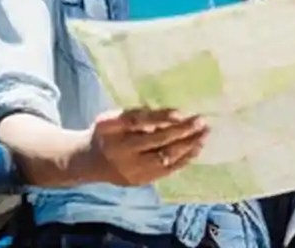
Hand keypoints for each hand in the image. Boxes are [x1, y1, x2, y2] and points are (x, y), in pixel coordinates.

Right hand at [83, 108, 207, 185]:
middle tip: (201, 122)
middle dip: (182, 131)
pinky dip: (182, 160)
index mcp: (112, 130)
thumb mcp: (112, 118)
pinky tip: (195, 150)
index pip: (139, 122)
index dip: (161, 117)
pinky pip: (166, 171)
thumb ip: (135, 115)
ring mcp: (132, 169)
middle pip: (157, 141)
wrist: (90, 162)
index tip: (181, 113)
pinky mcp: (141, 181)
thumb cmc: (106, 133)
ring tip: (203, 135)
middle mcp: (123, 152)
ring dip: (187, 146)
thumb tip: (167, 114)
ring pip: (165, 158)